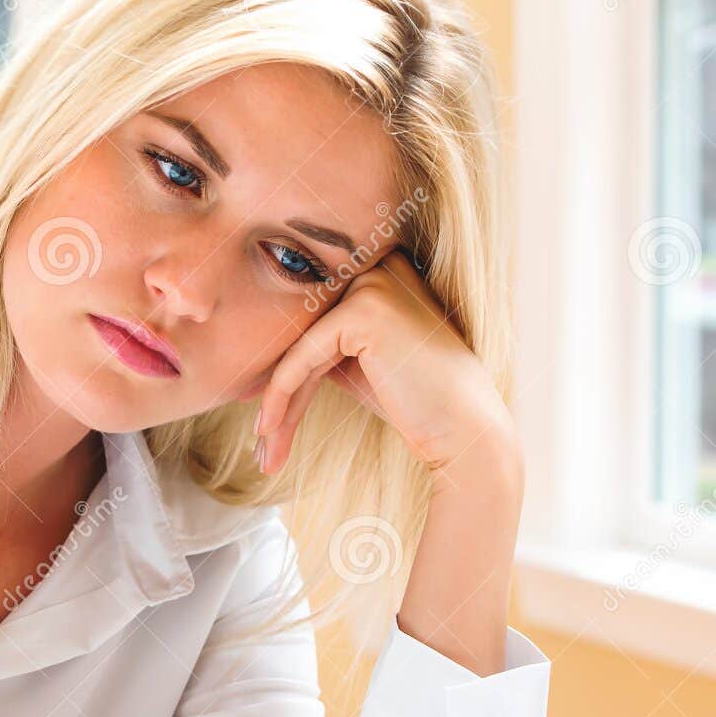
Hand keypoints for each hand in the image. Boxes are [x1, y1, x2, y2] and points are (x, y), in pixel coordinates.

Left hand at [252, 249, 518, 484]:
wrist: (464, 431)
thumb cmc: (413, 401)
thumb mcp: (356, 362)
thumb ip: (319, 345)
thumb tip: (261, 355)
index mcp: (379, 271)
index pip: (311, 318)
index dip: (278, 364)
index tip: (251, 403)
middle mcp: (378, 266)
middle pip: (303, 332)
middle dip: (274, 388)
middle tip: (257, 436)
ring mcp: (374, 283)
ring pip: (298, 348)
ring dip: (275, 403)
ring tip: (263, 450)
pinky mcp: (366, 309)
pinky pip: (303, 357)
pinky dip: (281, 395)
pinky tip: (268, 428)